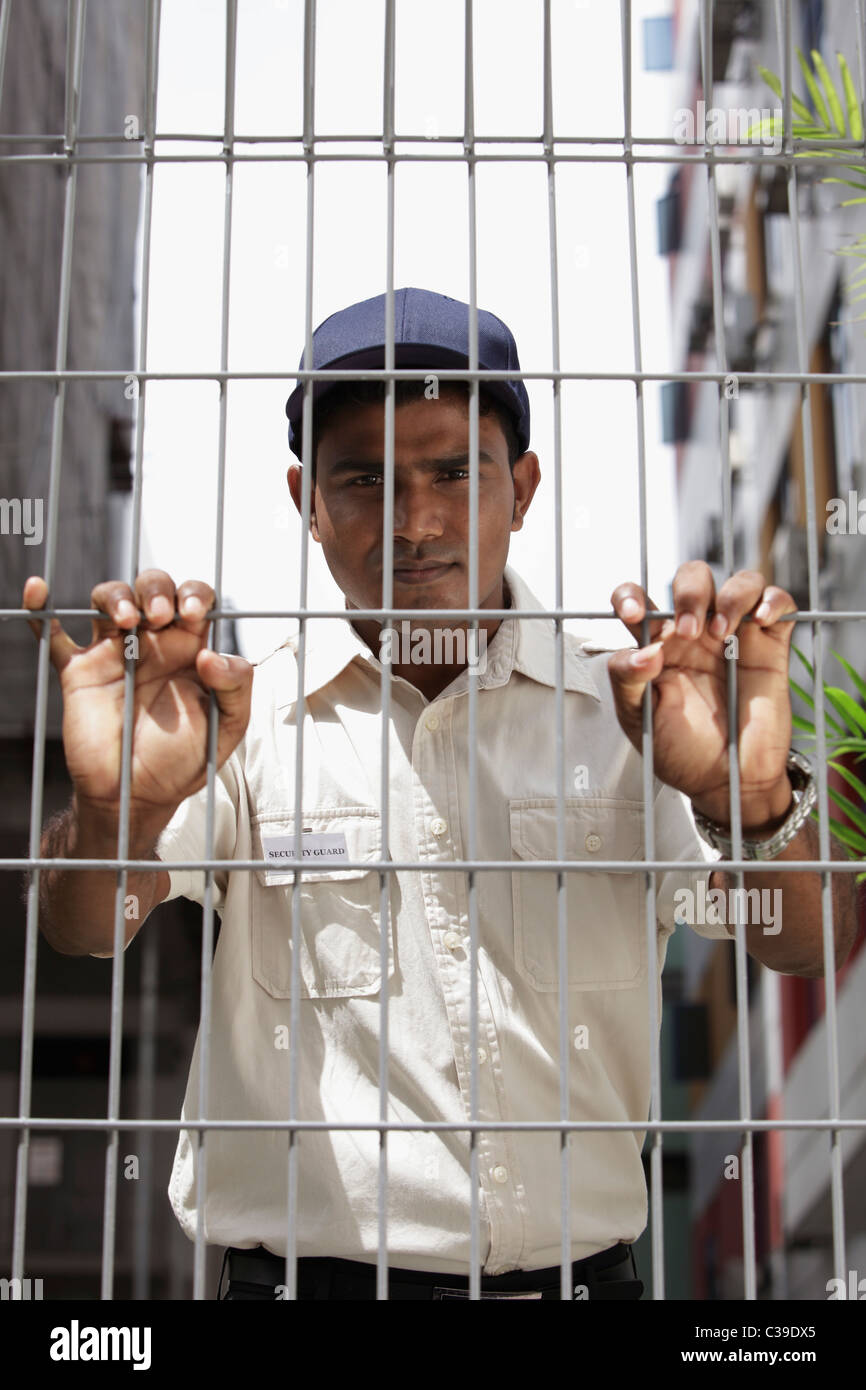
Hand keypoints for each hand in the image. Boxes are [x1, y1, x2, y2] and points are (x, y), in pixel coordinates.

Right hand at [23, 571, 252, 824]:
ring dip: (116, 596)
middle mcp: (153, 642)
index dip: (194, 594)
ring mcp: (113, 652)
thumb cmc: (184, 761)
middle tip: (161, 615)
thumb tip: (212, 655)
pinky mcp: (78, 671)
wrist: (137, 796)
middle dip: (156, 589)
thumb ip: (235, 688)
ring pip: (107, 598)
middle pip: (151, 587)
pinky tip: (37, 589)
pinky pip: (53, 634)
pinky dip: (41, 608)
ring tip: (128, 619)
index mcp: (191, 647)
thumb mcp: (226, 727)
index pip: (194, 598)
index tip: (192, 616)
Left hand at [607, 563, 795, 833]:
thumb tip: (642, 651)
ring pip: (740, 582)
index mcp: (656, 644)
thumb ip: (628, 681)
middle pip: (693, 577)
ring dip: (731, 595)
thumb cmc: (679, 751)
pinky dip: (772, 600)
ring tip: (723, 630)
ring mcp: (735, 636)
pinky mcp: (770, 646)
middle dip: (690, 592)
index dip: (630, 595)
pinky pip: (779, 604)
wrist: (726, 782)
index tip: (633, 614)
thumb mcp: (639, 720)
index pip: (638, 600)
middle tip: (690, 633)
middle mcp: (695, 632)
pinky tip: (759, 619)